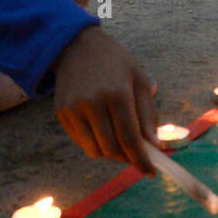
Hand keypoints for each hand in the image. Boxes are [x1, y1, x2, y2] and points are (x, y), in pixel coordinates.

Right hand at [52, 25, 159, 173]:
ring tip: (121, 141)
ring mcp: (73, 109)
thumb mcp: (139, 80)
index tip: (151, 172)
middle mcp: (92, 103)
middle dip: (128, 157)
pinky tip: (104, 131)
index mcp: (116, 93)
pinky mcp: (62, 114)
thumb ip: (148, 114)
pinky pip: (82, 143)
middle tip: (138, 154)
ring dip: (111, 153)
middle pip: (112, 148)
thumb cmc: (116, 63)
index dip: (141, 160)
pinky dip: (96, 144)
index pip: (130, 138)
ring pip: (95, 150)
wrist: (77, 46)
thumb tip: (155, 147)